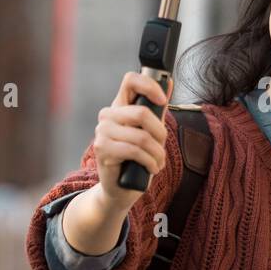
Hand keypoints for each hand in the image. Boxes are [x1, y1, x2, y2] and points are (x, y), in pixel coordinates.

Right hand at [92, 71, 172, 210]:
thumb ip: (157, 109)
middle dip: (160, 134)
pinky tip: (152, 168)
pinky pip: (135, 151)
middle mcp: (108, 115)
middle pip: (142, 112)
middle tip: (161, 148)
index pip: (131, 80)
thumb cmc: (136, 159)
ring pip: (141, 135)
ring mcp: (102, 131)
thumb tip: (168, 82)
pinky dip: (150, 162)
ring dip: (157, 153)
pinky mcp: (102, 149)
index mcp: (120, 106)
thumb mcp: (151, 131)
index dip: (150, 86)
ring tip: (158, 162)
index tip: (162, 102)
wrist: (120, 189)